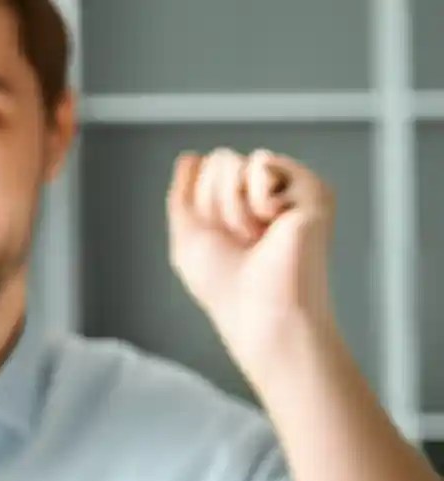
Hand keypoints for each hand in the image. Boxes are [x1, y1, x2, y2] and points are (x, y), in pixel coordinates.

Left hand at [166, 147, 337, 380]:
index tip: (219, 239)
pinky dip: (254, 198)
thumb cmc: (223, 284)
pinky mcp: (311, 189)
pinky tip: (273, 226)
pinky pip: (261, 162)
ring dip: (231, 205)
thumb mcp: (188, 236)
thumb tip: (190, 157)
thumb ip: (184, 194)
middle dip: (214, 202)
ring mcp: (290, 191)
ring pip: (236, 161)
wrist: (259, 308)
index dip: (200, 204)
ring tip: (255, 237)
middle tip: (240, 240)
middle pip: (219, 160)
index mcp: (240, 205)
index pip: (206, 169)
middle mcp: (267, 195)